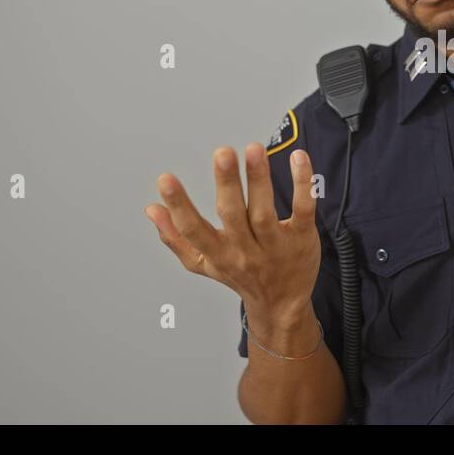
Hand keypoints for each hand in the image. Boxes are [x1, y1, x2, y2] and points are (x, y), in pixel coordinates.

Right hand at [144, 143, 320, 325]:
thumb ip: (176, 237)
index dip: (178, 206)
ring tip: (253, 148)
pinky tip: (298, 157)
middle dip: (227, 183)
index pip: (193, 230)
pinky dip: (302, 184)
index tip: (165, 178)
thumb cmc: (240, 276)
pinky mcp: (302, 237)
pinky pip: (303, 208)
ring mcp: (275, 245)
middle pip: (232, 215)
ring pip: (264, 211)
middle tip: (222, 152)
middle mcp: (245, 250)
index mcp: (218, 254)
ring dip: (259, 179)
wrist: (283, 305)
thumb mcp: (204, 264)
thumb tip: (150, 208)